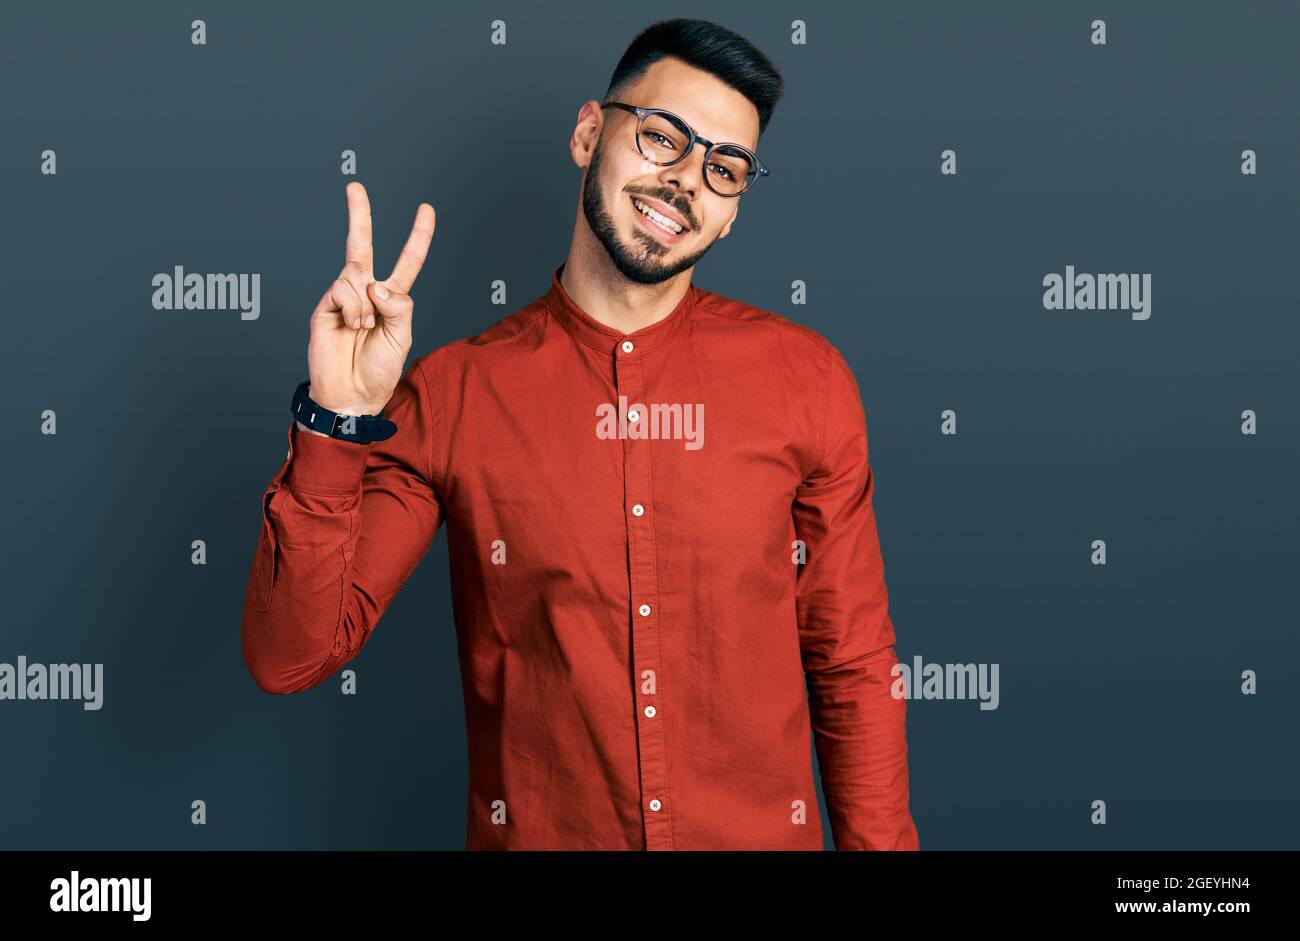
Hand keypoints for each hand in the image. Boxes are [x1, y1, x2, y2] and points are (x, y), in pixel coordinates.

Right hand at [306, 181, 435, 414]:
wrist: (352, 395)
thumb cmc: (379, 370)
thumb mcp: (403, 336)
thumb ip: (399, 305)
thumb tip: (375, 282)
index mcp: (391, 299)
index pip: (406, 262)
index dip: (418, 237)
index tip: (426, 210)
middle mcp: (366, 292)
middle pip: (361, 246)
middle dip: (359, 214)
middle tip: (354, 186)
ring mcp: (343, 298)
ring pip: (356, 273)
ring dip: (365, 302)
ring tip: (363, 327)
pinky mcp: (324, 306)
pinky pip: (342, 288)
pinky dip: (352, 307)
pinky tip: (352, 325)